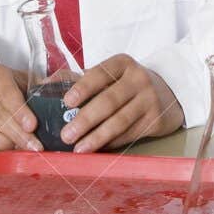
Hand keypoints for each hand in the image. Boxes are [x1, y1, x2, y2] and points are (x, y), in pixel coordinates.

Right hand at [0, 63, 38, 152]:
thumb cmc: (3, 84)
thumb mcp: (21, 79)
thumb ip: (39, 88)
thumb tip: (61, 98)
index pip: (8, 96)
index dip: (20, 112)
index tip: (32, 126)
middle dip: (18, 135)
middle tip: (34, 147)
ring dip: (1, 143)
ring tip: (17, 148)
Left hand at [58, 55, 181, 152]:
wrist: (169, 92)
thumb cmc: (127, 84)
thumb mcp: (110, 75)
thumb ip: (79, 79)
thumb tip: (44, 86)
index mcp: (123, 63)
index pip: (100, 73)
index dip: (83, 88)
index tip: (66, 102)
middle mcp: (138, 79)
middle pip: (109, 100)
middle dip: (86, 119)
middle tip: (66, 134)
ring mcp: (149, 100)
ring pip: (120, 121)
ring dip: (97, 137)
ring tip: (78, 148)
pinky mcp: (156, 120)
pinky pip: (129, 134)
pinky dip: (110, 143)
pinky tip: (96, 149)